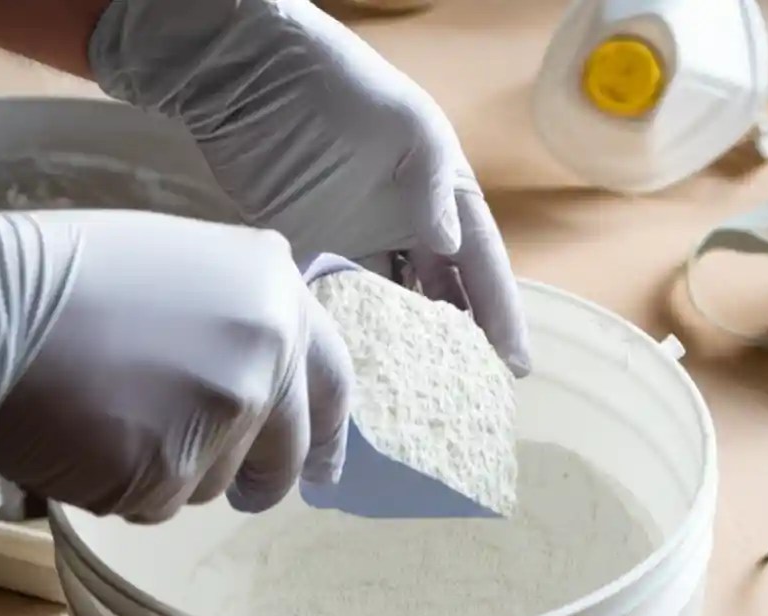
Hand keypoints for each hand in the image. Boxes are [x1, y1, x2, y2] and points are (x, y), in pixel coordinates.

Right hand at [0, 200, 352, 521]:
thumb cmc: (69, 276)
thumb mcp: (185, 265)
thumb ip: (243, 319)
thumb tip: (271, 375)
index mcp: (275, 292)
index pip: (332, 381)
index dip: (331, 430)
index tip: (327, 468)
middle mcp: (267, 355)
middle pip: (288, 450)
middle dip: (263, 477)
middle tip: (246, 490)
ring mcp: (223, 416)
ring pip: (220, 480)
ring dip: (178, 468)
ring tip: (116, 414)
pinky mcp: (169, 471)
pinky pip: (161, 501)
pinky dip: (128, 485)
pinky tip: (90, 437)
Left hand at [90, 0, 529, 375]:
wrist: (251, 73)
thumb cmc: (343, 89)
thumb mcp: (406, 127)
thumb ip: (430, 188)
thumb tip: (450, 245)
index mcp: (441, 190)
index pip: (480, 260)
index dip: (500, 311)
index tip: (515, 363)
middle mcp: (406, 219)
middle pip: (443, 288)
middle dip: (463, 337)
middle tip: (474, 390)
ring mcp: (357, 233)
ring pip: (393, 299)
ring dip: (409, 339)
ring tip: (423, 388)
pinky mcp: (308, 242)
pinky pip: (334, 295)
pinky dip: (346, 326)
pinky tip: (354, 362)